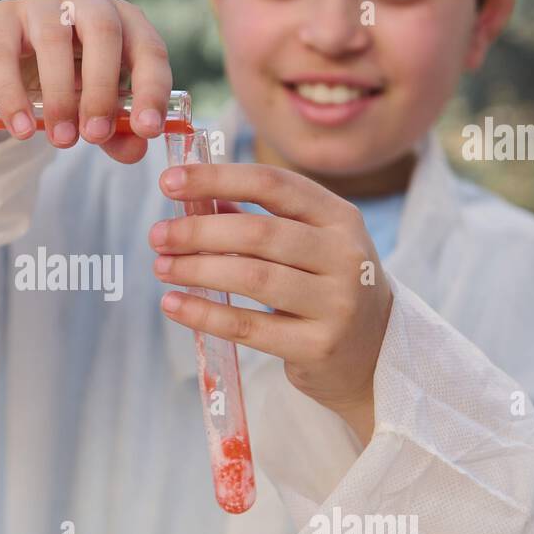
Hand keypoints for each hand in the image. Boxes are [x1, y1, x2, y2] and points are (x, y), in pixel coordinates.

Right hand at [0, 0, 172, 162]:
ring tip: (61, 139)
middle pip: (104, 33)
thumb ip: (118, 130)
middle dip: (102, 90)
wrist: (10, 59)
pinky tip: (22, 129)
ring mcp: (43, 4)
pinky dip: (13, 96)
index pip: (149, 49)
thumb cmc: (68, 78)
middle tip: (95, 136)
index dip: (151, 89)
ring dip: (60, 96)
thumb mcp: (96, 105)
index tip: (146, 129)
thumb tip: (134, 150)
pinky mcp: (1, 18)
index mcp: (124, 21)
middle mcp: (88, 2)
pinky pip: (4, 54)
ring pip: (53, 40)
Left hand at [149, 163, 393, 443]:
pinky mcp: (319, 345)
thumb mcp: (308, 245)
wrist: (375, 354)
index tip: (169, 182)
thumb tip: (193, 198)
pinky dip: (204, 314)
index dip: (217, 178)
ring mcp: (336, 303)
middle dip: (198, 231)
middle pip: (258, 233)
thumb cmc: (327, 289)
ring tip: (161, 267)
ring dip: (196, 270)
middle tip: (158, 236)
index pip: (273, 183)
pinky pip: (249, 327)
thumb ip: (256, 220)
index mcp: (339, 217)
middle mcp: (344, 255)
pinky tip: (174, 304)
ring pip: (252, 277)